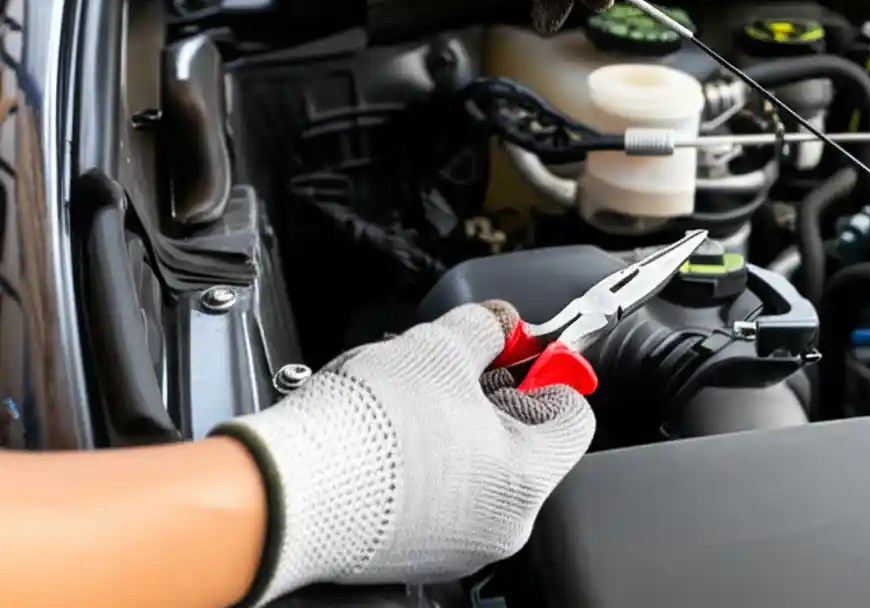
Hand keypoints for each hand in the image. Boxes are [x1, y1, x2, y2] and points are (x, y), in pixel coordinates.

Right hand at [214, 302, 594, 605]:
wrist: (287, 492)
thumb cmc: (366, 429)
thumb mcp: (438, 348)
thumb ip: (485, 328)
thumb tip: (501, 322)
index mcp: (526, 478)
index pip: (575, 418)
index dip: (547, 376)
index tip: (520, 358)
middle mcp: (503, 525)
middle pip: (524, 445)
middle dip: (493, 400)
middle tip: (457, 373)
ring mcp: (459, 547)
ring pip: (480, 472)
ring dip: (457, 430)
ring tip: (413, 401)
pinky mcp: (414, 556)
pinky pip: (441, 501)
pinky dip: (427, 467)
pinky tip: (392, 440)